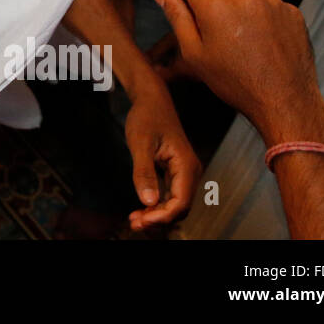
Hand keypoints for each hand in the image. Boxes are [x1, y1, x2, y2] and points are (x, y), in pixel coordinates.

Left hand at [123, 81, 199, 230]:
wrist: (151, 99)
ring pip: (174, 204)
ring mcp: (183, 173)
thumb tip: (147, 201)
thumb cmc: (147, 117)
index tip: (141, 220)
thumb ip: (144, 172)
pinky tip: (140, 211)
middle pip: (179, 207)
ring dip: (156, 215)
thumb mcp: (140, 143)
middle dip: (158, 219)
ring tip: (134, 221)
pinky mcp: (175, 172)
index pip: (180, 202)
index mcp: (186, 165)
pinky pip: (169, 195)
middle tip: (133, 224)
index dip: (162, 216)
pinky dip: (156, 206)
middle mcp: (189, 172)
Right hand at [151, 0, 323, 145]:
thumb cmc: (237, 83)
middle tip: (203, 18)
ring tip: (232, 31)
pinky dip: (253, 9)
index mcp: (216, 6)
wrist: (286, 101)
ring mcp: (271, 0)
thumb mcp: (195, 54)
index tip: (179, 2)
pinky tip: (255, 36)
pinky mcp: (289, 9)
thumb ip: (176, 16)